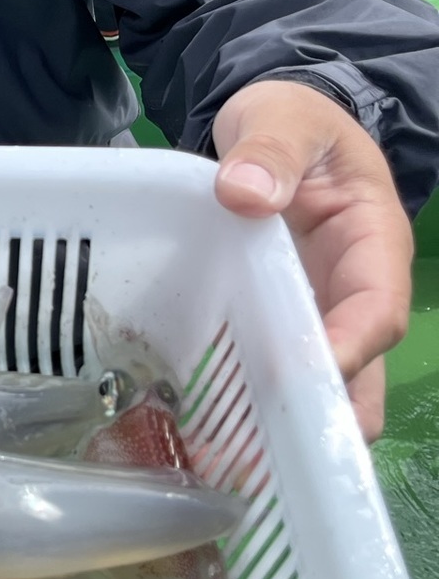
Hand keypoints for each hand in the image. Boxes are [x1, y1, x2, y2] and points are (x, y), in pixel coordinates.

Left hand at [213, 79, 411, 440]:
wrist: (271, 126)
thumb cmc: (293, 120)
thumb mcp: (284, 117)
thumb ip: (270, 149)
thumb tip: (244, 192)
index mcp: (373, 245)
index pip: (376, 311)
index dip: (348, 349)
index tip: (303, 375)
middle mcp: (352, 294)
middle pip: (360, 375)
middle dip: (323, 418)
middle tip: (265, 454)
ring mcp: (315, 315)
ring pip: (318, 389)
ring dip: (283, 424)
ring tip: (228, 461)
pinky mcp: (274, 322)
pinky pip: (271, 370)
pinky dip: (247, 402)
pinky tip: (202, 430)